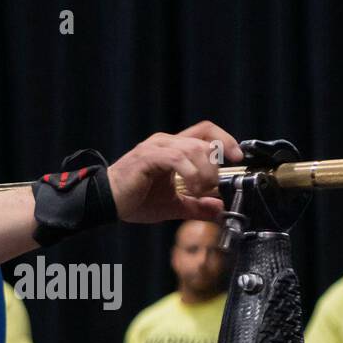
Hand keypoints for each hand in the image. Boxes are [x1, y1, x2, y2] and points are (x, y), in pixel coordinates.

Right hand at [107, 121, 240, 223]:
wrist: (105, 202)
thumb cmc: (133, 199)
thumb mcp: (173, 205)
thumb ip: (196, 206)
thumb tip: (218, 208)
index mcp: (173, 148)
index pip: (205, 133)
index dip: (226, 141)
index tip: (237, 157)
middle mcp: (166, 142)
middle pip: (204, 140)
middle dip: (217, 164)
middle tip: (212, 186)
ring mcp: (156, 147)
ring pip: (194, 148)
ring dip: (205, 171)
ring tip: (200, 190)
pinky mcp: (148, 157)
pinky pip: (178, 158)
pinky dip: (191, 173)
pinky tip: (191, 187)